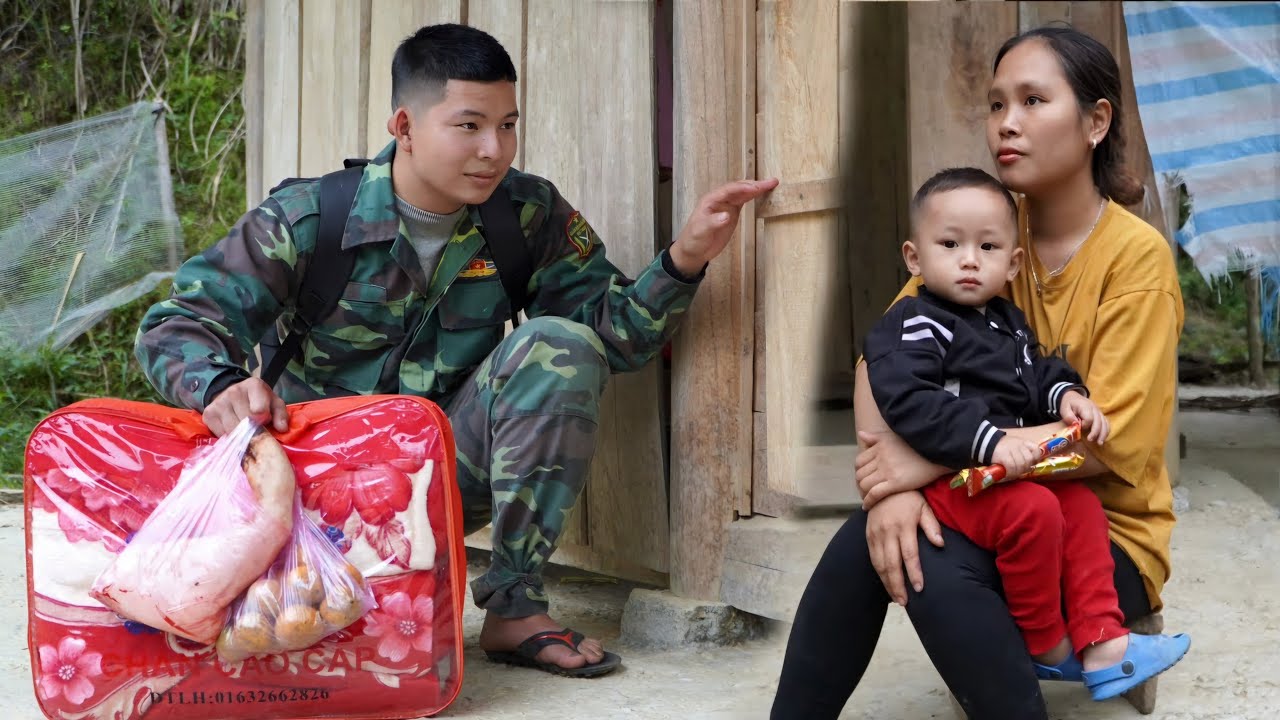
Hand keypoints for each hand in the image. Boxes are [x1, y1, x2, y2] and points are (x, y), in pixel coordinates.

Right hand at [202, 377, 287, 436]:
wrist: (235, 396)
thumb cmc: (260, 401)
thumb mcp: (274, 404)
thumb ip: (281, 415)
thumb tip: (282, 428)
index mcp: (254, 385)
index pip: (259, 409)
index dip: (264, 420)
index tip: (265, 422)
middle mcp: (234, 391)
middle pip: (246, 423)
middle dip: (254, 431)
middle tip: (256, 431)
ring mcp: (219, 402)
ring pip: (233, 430)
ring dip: (241, 436)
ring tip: (246, 431)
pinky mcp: (208, 414)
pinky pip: (221, 434)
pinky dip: (230, 437)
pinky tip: (234, 431)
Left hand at [669, 177, 779, 274]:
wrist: (694, 251)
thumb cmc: (693, 240)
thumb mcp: (700, 232)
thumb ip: (713, 223)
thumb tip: (727, 215)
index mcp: (710, 200)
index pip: (729, 190)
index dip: (743, 188)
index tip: (756, 188)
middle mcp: (719, 199)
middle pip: (738, 188)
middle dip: (754, 184)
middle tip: (771, 182)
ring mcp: (726, 205)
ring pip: (743, 193)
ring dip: (756, 188)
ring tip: (772, 184)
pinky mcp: (732, 213)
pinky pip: (744, 201)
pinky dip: (754, 196)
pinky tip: (763, 193)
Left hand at [855, 430, 946, 508]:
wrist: (938, 451)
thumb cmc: (918, 444)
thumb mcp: (894, 436)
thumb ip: (876, 437)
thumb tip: (861, 434)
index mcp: (879, 446)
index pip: (859, 462)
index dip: (859, 472)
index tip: (863, 479)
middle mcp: (880, 458)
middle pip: (860, 474)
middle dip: (860, 484)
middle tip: (864, 491)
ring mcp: (887, 470)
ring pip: (865, 484)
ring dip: (863, 493)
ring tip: (867, 498)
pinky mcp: (896, 482)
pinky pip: (875, 494)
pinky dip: (868, 501)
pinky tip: (867, 506)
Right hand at [866, 490, 944, 604]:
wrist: (883, 486)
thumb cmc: (908, 497)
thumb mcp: (924, 506)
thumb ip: (932, 526)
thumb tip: (940, 544)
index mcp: (903, 525)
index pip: (909, 554)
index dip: (914, 572)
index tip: (920, 588)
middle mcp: (887, 531)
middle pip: (891, 564)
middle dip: (898, 585)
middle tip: (905, 602)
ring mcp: (875, 534)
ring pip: (879, 564)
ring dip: (887, 583)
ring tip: (897, 598)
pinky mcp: (868, 536)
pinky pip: (873, 558)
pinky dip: (879, 573)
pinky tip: (887, 583)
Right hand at [990, 435, 1041, 479]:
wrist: (985, 442)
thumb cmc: (1001, 447)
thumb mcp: (1015, 446)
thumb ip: (1023, 453)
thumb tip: (1029, 467)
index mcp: (1023, 442)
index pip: (1036, 450)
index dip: (1035, 459)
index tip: (1030, 464)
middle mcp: (1019, 445)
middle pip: (1028, 460)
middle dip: (1025, 468)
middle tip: (1018, 471)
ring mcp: (1011, 450)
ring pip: (1021, 465)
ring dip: (1017, 472)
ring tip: (1012, 474)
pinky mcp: (1004, 456)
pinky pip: (1011, 467)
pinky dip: (1010, 473)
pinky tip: (1006, 474)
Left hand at [1059, 390, 1108, 443]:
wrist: (1073, 397)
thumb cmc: (1068, 404)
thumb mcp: (1064, 409)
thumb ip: (1068, 416)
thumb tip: (1075, 424)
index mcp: (1085, 406)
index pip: (1089, 418)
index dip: (1085, 425)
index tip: (1079, 428)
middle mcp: (1095, 409)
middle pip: (1099, 422)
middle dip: (1096, 432)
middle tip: (1090, 440)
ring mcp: (1099, 412)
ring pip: (1105, 423)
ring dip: (1103, 434)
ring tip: (1100, 443)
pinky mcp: (1101, 415)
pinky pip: (1106, 423)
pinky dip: (1106, 431)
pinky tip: (1103, 438)